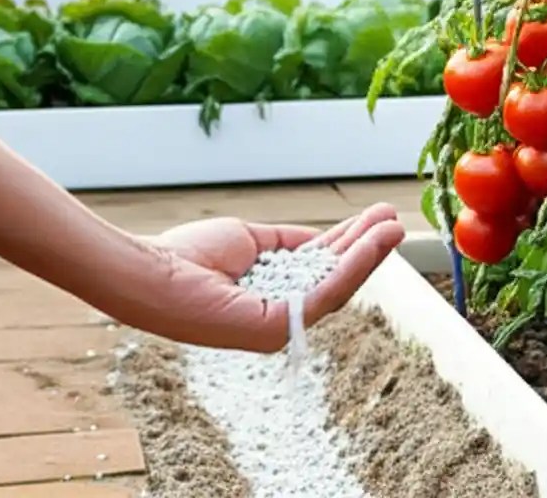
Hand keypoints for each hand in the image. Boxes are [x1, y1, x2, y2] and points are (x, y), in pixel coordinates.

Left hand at [143, 203, 404, 351]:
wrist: (152, 271)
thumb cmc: (188, 257)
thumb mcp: (252, 240)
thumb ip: (289, 242)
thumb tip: (321, 238)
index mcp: (276, 294)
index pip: (323, 269)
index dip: (352, 242)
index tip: (376, 217)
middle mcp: (281, 314)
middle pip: (336, 278)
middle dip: (367, 246)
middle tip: (394, 219)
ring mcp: (280, 325)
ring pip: (337, 286)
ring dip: (369, 255)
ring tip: (394, 227)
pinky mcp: (276, 328)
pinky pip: (324, 293)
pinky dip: (353, 266)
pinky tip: (372, 242)